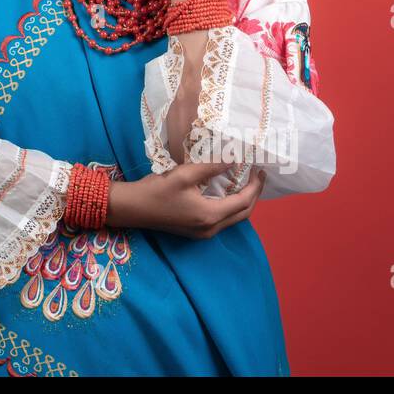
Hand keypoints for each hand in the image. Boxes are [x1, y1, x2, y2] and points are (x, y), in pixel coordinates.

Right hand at [107, 162, 266, 238]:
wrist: (133, 208)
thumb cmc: (157, 190)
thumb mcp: (185, 174)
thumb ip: (211, 167)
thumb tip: (233, 160)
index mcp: (210, 215)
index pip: (243, 201)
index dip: (254, 186)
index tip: (259, 169)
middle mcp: (211, 228)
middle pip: (243, 214)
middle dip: (254, 195)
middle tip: (257, 176)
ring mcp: (203, 232)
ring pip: (233, 218)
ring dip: (243, 201)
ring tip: (245, 181)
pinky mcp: (196, 231)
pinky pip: (222, 219)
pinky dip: (230, 206)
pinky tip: (226, 191)